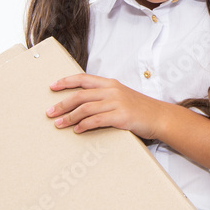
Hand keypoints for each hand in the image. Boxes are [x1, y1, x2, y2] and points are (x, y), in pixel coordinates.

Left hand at [48, 73, 164, 138]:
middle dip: (62, 104)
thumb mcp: (121, 96)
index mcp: (110, 84)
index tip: (52, 87)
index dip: (65, 82)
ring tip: (59, 124)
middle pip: (80, 95)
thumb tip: (83, 103)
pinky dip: (84, 125)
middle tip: (49, 112)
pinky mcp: (120, 116)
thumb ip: (104, 96)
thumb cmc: (140, 108)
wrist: (159, 117)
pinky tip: (77, 130)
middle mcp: (112, 91)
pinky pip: (96, 120)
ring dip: (69, 117)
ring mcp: (116, 103)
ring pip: (85, 108)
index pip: (83, 79)